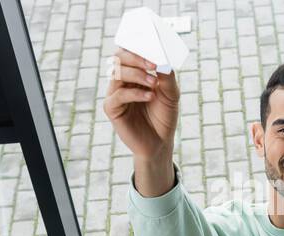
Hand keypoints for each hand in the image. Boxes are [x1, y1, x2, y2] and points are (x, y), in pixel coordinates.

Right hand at [103, 48, 179, 165]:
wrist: (160, 142)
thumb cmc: (164, 116)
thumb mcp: (171, 94)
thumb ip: (167, 76)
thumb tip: (163, 59)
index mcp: (134, 73)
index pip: (129, 52)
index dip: (137, 46)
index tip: (152, 45)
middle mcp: (122, 81)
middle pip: (119, 58)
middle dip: (136, 58)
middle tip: (153, 64)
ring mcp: (115, 94)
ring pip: (117, 73)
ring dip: (137, 74)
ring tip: (154, 83)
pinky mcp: (112, 109)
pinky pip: (118, 96)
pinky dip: (135, 93)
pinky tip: (150, 96)